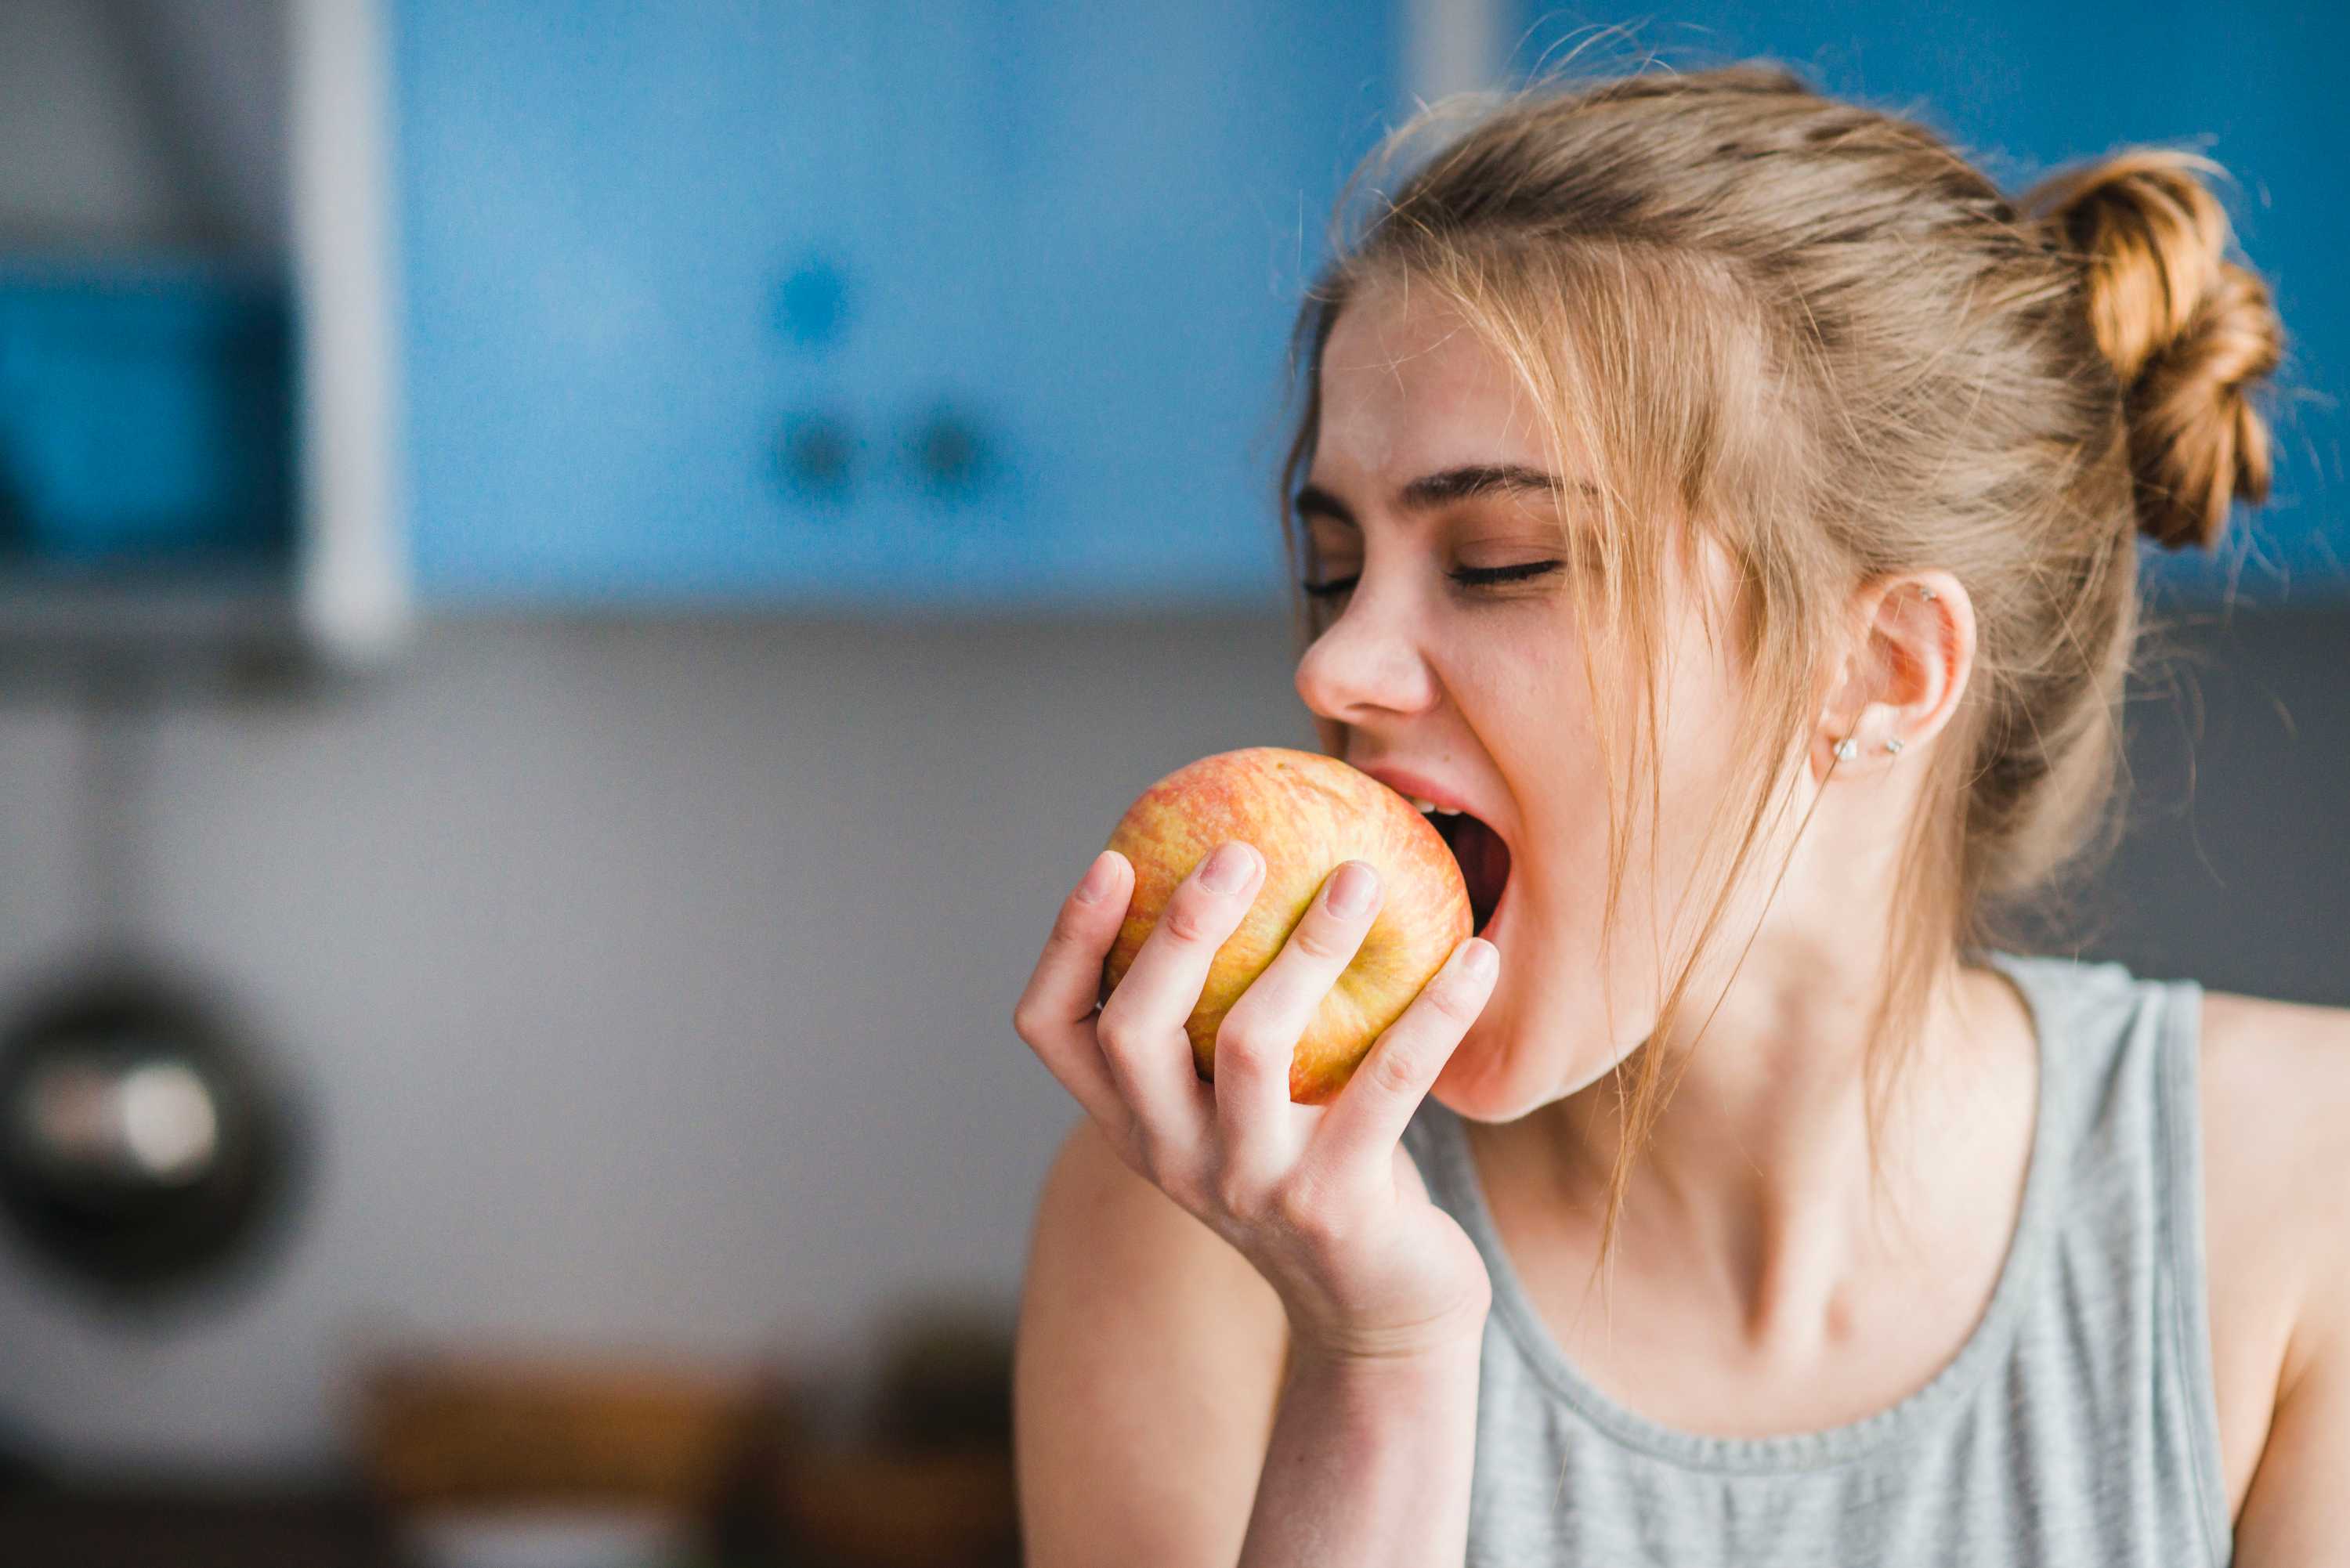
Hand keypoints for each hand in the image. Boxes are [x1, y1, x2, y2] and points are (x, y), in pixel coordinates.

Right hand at [1013, 841, 1498, 1361]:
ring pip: (1250, 1046)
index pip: (1051, 1029)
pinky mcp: (1335, 1206)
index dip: (1067, 941)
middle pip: (1133, 1031)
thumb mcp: (1244, 1106)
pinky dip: (1434, 1012)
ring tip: (1362, 876)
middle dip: (1179, 930)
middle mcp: (1171, 1156)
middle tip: (1238, 850)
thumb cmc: (1313, 1171)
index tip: (1115, 859)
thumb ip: (1223, 1015)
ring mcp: (1247, 1186)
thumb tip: (1261, 858)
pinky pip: (1387, 1085)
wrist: (1381, 1321)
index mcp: (1132, 1122)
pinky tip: (1476, 958)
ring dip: (1307, 948)